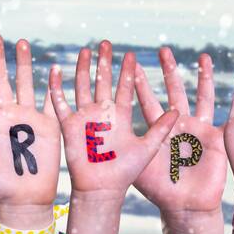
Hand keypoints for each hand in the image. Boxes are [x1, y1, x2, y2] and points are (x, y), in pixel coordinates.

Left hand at [0, 34, 60, 208]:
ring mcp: (29, 118)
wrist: (24, 198)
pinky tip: (55, 68)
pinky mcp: (49, 126)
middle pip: (2, 79)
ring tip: (21, 42)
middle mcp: (8, 115)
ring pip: (26, 83)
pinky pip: (53, 102)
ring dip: (24, 63)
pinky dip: (55, 86)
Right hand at [47, 41, 177, 198]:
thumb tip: (178, 109)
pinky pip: (60, 104)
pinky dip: (56, 88)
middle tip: (105, 43)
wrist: (103, 191)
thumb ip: (161, 129)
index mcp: (121, 116)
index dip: (128, 71)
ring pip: (82, 87)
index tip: (131, 54)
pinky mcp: (69, 126)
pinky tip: (55, 70)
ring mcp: (84, 118)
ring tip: (85, 51)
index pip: (125, 88)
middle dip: (104, 63)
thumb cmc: (126, 173)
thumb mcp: (148, 148)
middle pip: (102, 82)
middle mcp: (102, 113)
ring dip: (82, 69)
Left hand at [132, 49, 227, 212]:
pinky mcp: (216, 137)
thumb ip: (133, 145)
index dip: (140, 83)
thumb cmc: (161, 189)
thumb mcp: (142, 165)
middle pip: (174, 91)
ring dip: (203, 77)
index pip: (147, 100)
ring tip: (203, 57)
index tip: (131, 62)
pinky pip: (228, 113)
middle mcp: (179, 125)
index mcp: (159, 130)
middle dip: (169, 71)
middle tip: (163, 49)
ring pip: (202, 96)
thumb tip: (114, 131)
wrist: (186, 205)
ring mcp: (199, 129)